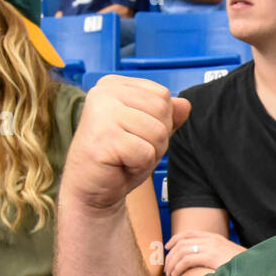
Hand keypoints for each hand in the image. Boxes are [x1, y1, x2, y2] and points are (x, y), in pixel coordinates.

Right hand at [65, 75, 189, 212]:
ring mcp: (102, 112)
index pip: (163, 95)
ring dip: (149, 154)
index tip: (134, 135)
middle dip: (157, 139)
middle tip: (131, 150)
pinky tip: (120, 165)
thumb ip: (166, 117)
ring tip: (126, 158)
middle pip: (162, 110)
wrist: (90, 190)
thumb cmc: (117, 160)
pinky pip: (146, 153)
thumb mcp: (147, 134)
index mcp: (114, 85)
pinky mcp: (104, 137)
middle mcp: (104, 92)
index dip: (160, 122)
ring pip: (158, 132)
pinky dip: (139, 166)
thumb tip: (185, 104)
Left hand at [163, 229, 245, 275]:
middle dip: (171, 255)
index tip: (167, 248)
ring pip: (182, 251)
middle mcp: (211, 240)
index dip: (175, 239)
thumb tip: (201, 263)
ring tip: (170, 274)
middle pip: (182, 242)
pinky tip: (177, 275)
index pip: (189, 233)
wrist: (254, 268)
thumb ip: (214, 255)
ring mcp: (211, 247)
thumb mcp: (226, 257)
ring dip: (172, 263)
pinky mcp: (211, 257)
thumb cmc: (241, 266)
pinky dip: (179, 267)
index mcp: (214, 237)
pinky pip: (187, 260)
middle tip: (167, 268)